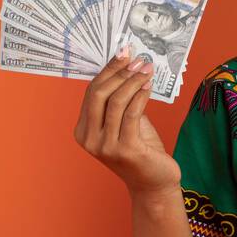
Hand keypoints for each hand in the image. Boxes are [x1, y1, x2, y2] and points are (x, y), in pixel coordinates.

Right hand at [74, 46, 181, 197]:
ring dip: (133, 82)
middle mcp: (89, 140)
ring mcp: (106, 146)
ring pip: (116, 102)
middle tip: (136, 59)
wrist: (154, 183)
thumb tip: (128, 66)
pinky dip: (141, 96)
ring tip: (146, 69)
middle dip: (118, 72)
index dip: (107, 71)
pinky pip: (132, 114)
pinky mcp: (125, 150)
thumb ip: (120, 101)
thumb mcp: (125, 122)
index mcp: (83, 131)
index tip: (123, 54)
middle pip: (98, 95)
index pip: (91, 93)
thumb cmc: (141, 149)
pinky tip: (149, 86)